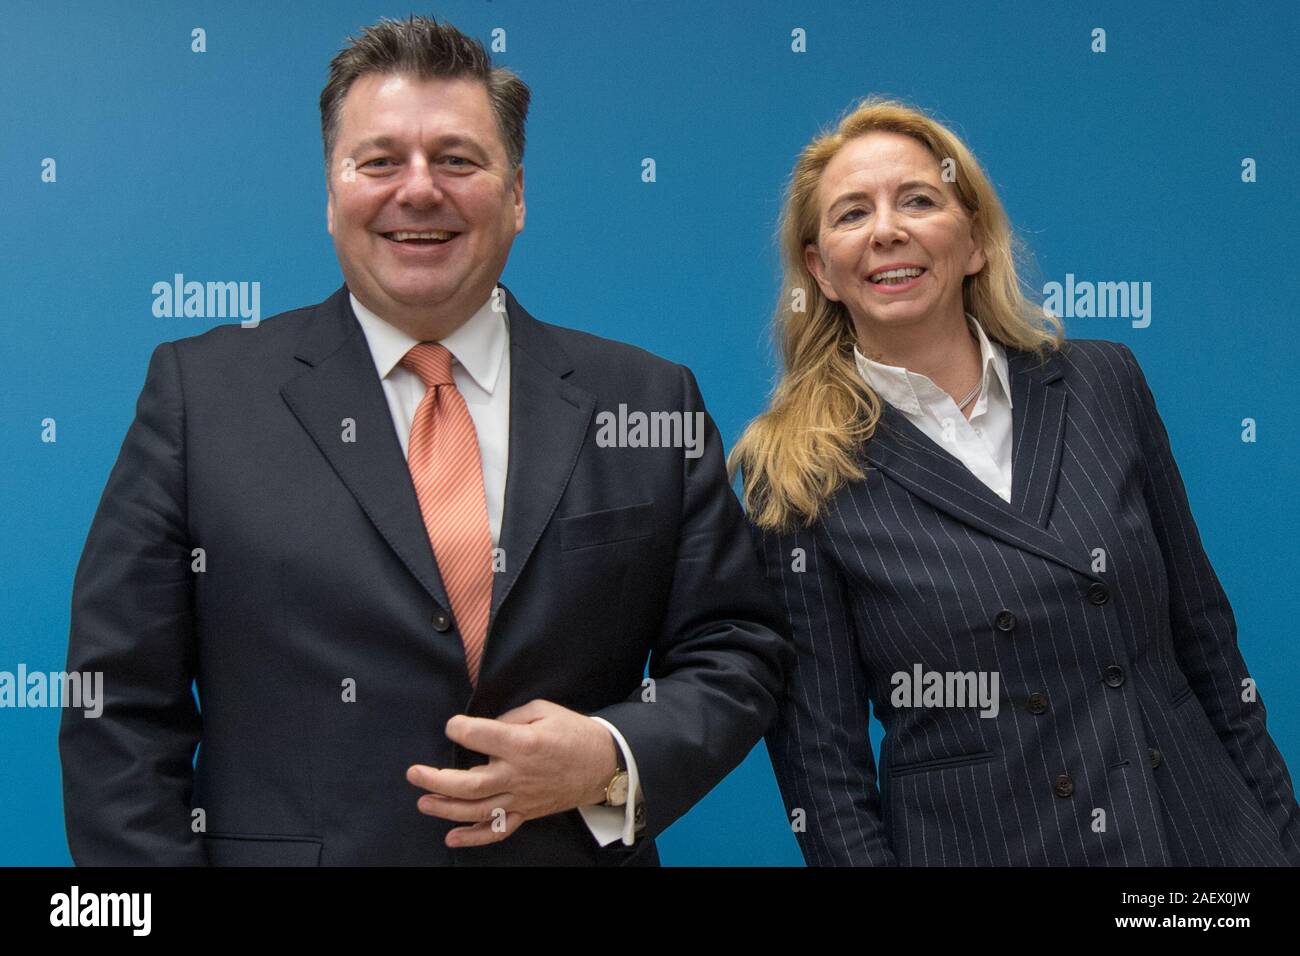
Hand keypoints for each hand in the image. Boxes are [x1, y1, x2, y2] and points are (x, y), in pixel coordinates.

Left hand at [407, 699, 618, 847]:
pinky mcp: (527, 813)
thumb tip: (486, 728)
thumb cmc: (574, 732)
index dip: (459, 729)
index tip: (451, 725)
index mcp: (523, 744)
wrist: (604, 764)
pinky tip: (452, 837)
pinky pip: (499, 830)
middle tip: (414, 773)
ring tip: (423, 802)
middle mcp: (518, 775)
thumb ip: (510, 717)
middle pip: (469, 784)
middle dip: (436, 780)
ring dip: (446, 809)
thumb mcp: (544, 710)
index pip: (479, 737)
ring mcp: (522, 798)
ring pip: (478, 810)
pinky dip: (474, 837)